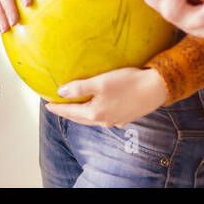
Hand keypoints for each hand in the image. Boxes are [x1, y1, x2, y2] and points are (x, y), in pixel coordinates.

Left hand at [44, 67, 167, 127]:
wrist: (156, 88)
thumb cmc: (127, 83)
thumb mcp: (100, 82)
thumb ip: (79, 87)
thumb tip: (60, 92)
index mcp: (95, 113)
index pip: (70, 112)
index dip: (58, 108)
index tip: (47, 105)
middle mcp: (104, 121)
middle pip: (81, 118)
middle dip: (68, 113)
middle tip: (57, 108)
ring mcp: (116, 121)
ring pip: (94, 119)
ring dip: (82, 115)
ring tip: (75, 109)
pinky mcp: (126, 117)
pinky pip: (106, 118)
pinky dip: (97, 114)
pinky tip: (99, 110)